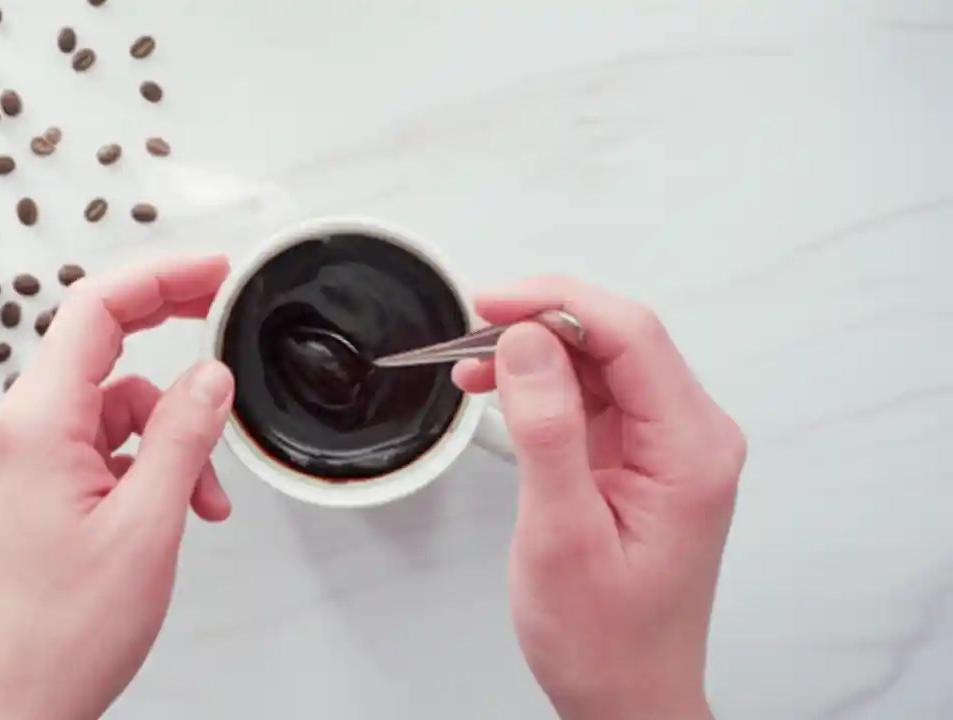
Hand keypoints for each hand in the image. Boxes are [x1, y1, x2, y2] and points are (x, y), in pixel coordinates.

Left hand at [0, 256, 235, 719]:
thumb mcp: (148, 525)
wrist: (20, 701)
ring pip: (119, 404)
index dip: (161, 278)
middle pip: (104, 344)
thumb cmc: (65, 631)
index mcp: (38, 423)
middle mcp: (25, 429)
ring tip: (208, 495)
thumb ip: (183, 438)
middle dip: (169, 328)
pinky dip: (155, 465)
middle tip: (224, 312)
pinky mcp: (47, 485)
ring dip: (175, 433)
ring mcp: (33, 458)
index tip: (215, 272)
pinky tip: (184, 508)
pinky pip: (111, 446)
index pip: (96, 311)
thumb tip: (210, 375)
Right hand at [453, 278, 745, 719]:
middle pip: (616, 338)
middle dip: (538, 324)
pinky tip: (498, 389)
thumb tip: (527, 344)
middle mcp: (689, 437)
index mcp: (690, 449)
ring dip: (533, 354)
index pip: (631, 335)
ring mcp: (666, 445)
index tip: (491, 303)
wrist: (625, 694)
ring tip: (471, 368)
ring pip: (599, 360)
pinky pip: (591, 394)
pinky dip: (540, 384)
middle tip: (469, 335)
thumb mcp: (562, 534)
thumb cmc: (605, 638)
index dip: (556, 303)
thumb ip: (546, 430)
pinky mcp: (639, 456)